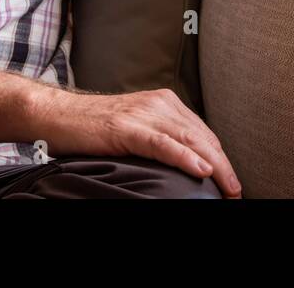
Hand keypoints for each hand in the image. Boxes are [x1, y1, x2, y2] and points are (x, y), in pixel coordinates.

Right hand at [32, 86, 242, 197]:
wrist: (56, 115)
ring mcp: (143, 113)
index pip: (203, 133)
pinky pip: (163, 144)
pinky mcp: (126, 127)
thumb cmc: (93, 127)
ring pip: (189, 140)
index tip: (231, 181)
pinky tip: (202, 169)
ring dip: (215, 166)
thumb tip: (186, 163)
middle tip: (236, 191)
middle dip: (224, 166)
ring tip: (229, 187)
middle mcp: (159, 103)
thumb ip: (159, 138)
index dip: (220, 157)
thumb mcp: (135, 128)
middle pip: (203, 137)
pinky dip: (186, 157)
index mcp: (164, 102)